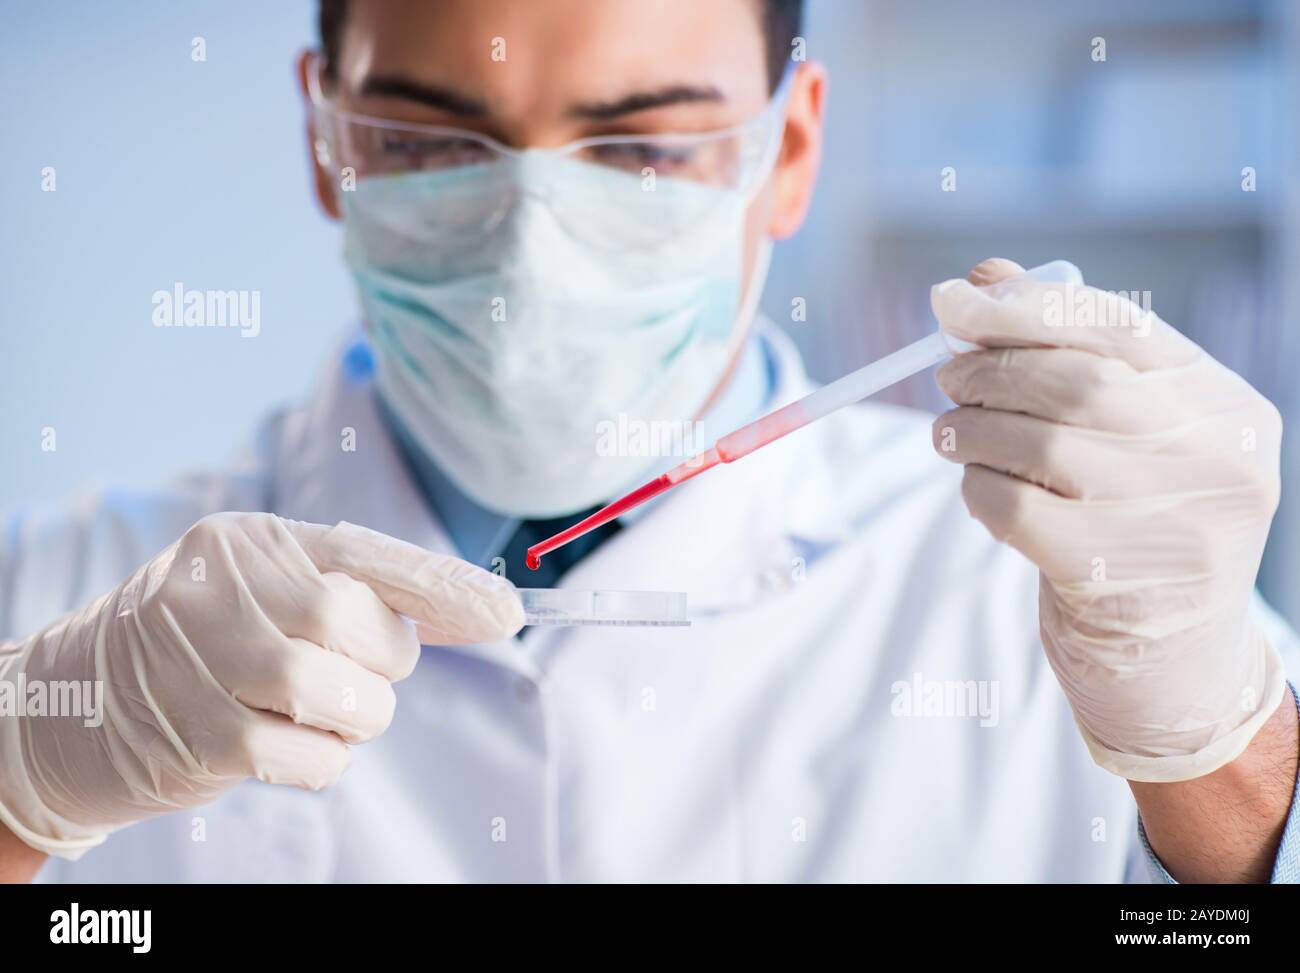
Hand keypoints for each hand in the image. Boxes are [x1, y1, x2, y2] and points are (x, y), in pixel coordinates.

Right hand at [0, 512, 523, 857]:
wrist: (85, 702)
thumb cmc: (213, 638)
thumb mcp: (277, 590)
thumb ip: (373, 593)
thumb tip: (489, 608)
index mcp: (252, 541)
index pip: (365, 554)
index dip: (441, 587)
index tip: (507, 614)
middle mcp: (221, 590)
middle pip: (358, 625)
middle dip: (384, 659)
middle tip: (358, 668)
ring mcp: (204, 663)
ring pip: (344, 695)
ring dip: (361, 715)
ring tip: (325, 707)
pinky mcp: (201, 737)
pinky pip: (315, 757)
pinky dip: (326, 758)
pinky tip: (288, 741)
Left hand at [930, 258, 1287, 781]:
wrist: (1170, 661)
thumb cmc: (1134, 524)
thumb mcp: (1124, 436)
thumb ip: (1064, 354)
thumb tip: (979, 280)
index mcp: (1226, 406)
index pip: (1120, 326)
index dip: (1025, 305)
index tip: (952, 300)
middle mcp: (1220, 461)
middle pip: (1078, 381)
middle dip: (992, 369)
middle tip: (947, 377)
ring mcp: (1176, 526)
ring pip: (1041, 443)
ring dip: (972, 429)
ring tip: (952, 435)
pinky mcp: (1116, 581)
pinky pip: (1015, 508)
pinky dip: (975, 489)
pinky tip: (976, 489)